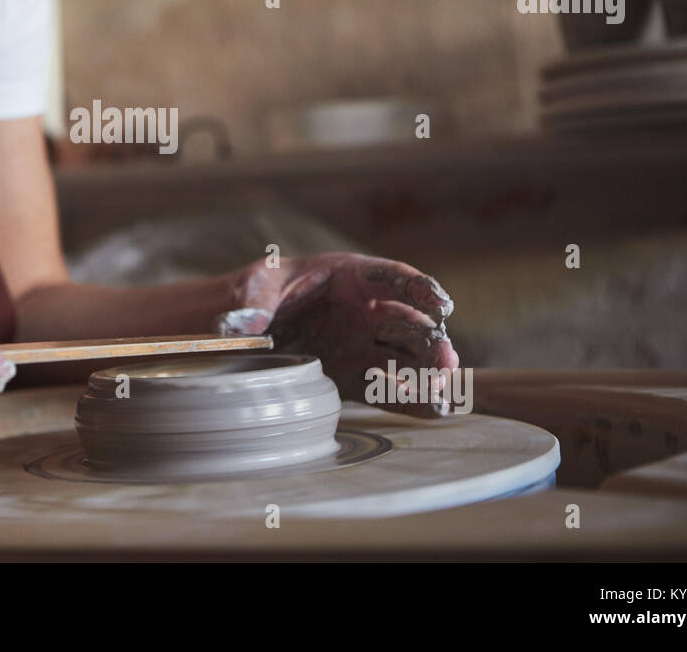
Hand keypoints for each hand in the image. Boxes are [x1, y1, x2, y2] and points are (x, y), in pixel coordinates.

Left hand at [217, 253, 457, 416]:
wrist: (249, 325)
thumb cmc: (259, 292)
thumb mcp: (254, 287)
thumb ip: (253, 303)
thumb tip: (241, 325)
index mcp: (352, 277)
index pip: (393, 278)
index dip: (420, 288)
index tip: (441, 302)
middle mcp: (367, 312)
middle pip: (409, 323)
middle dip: (430, 341)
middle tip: (445, 360)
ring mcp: (364, 346)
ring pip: (407, 359)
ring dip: (428, 374)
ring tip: (443, 391)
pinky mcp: (356, 376)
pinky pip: (387, 388)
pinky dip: (410, 399)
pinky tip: (433, 410)